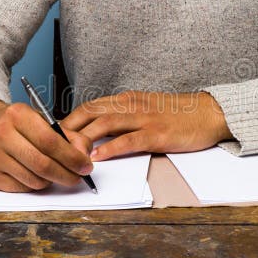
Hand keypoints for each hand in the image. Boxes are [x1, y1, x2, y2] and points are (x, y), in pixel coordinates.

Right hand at [0, 99, 93, 192]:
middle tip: (77, 177)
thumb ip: (69, 136)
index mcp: (18, 115)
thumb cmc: (17, 126)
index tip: (85, 166)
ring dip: (50, 180)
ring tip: (52, 172)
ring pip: (33, 180)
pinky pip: (21, 188)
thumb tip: (83, 157)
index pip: (51, 142)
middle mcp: (1, 133)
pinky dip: (33, 185)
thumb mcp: (42, 121)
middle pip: (42, 164)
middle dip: (66, 174)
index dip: (72, 158)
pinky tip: (33, 174)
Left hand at [61, 91, 232, 160]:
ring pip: (104, 124)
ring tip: (65, 153)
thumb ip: (122, 118)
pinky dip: (110, 148)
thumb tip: (96, 131)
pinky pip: (128, 140)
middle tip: (49, 144)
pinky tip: (97, 157)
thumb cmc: (177, 115)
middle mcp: (131, 105)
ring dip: (82, 139)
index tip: (51, 133)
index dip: (68, 119)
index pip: (89, 106)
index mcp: (126, 100)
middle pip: (90, 113)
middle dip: (67, 129)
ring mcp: (144, 118)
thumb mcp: (145, 110)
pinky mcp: (157, 133)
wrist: (209, 113)